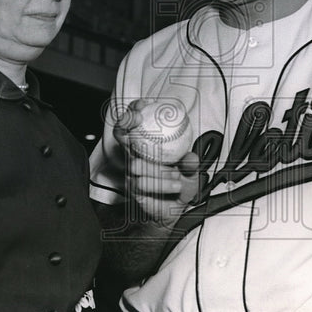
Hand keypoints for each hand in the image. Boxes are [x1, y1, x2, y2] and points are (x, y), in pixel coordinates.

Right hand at [114, 99, 199, 226]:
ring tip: (176, 177)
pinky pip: (142, 184)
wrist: (177, 207)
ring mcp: (131, 171)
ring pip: (135, 164)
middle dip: (127, 124)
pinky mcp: (131, 188)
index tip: (144, 104)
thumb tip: (191, 157)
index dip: (133, 110)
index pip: (133, 122)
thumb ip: (190, 162)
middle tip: (139, 121)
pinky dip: (162, 184)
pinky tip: (175, 186)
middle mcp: (134, 154)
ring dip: (159, 170)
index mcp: (146, 144)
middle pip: (120, 134)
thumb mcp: (190, 169)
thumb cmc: (181, 181)